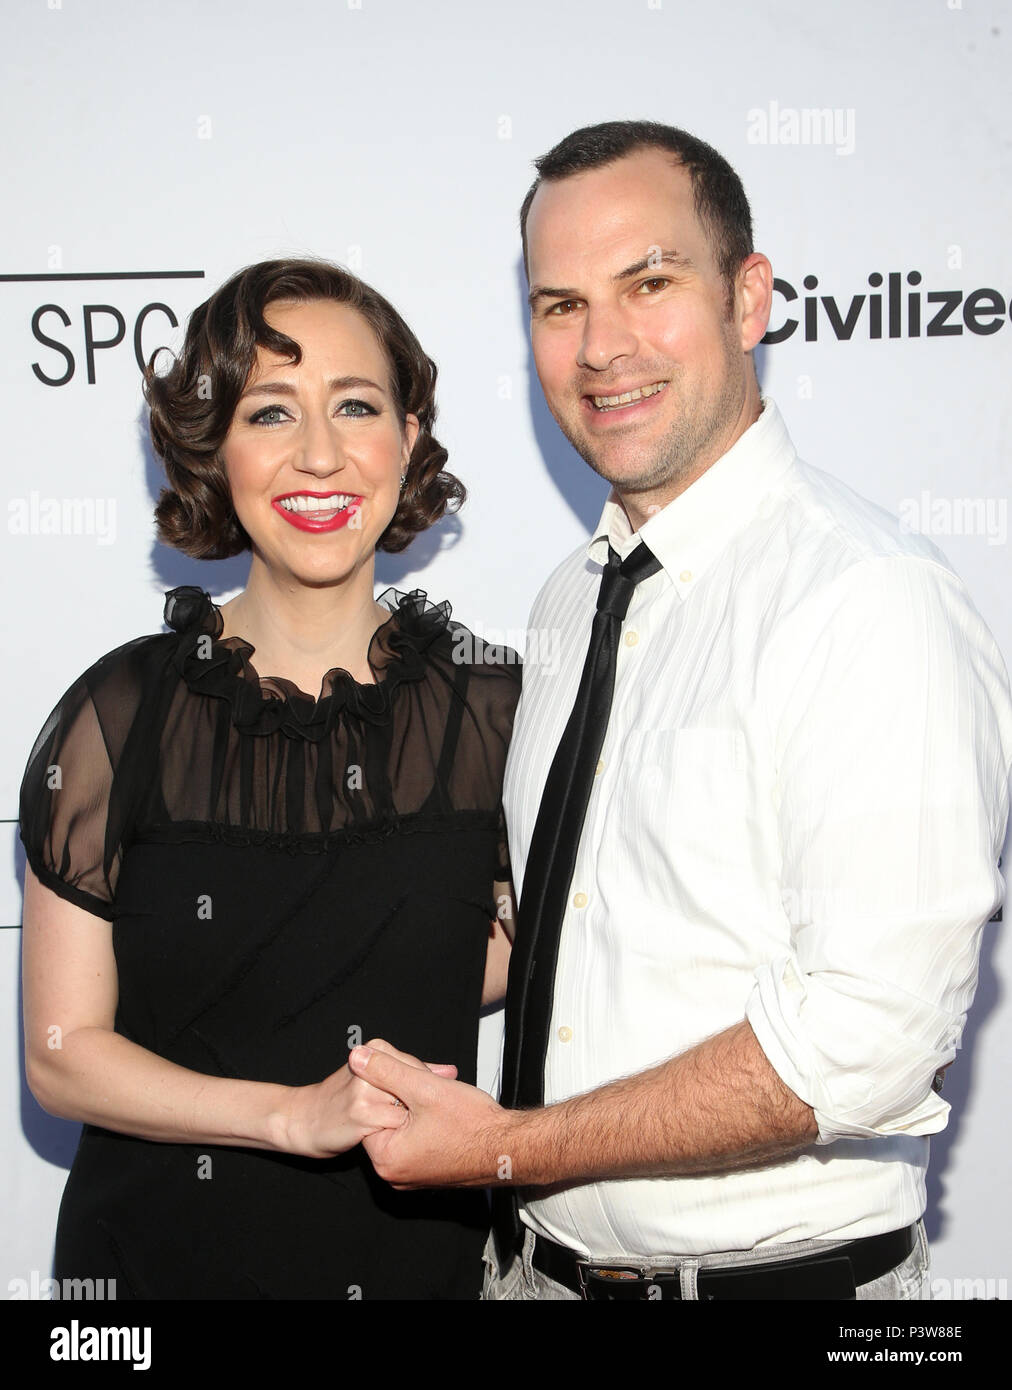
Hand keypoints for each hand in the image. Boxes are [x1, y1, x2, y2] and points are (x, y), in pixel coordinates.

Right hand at [281, 1051, 457, 1158]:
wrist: (304, 1120)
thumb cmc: (345, 1100)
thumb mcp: (376, 1079)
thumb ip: (414, 1073)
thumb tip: (451, 1071)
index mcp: (374, 1050)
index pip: (417, 1067)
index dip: (426, 1089)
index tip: (430, 1103)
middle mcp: (369, 1065)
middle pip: (415, 1085)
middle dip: (420, 1104)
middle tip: (419, 1119)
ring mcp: (365, 1090)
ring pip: (409, 1106)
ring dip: (411, 1120)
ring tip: (403, 1129)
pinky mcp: (361, 1115)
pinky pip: (397, 1125)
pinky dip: (399, 1134)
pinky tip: (391, 1138)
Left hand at [348, 1039, 517, 1187]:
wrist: (510, 1148)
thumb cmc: (473, 1124)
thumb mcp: (425, 1088)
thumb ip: (387, 1070)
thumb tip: (357, 1056)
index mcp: (385, 1158)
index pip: (369, 1106)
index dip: (391, 1082)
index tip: (415, 1078)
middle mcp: (394, 1172)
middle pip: (385, 1115)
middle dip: (405, 1093)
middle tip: (430, 1085)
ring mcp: (411, 1173)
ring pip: (402, 1123)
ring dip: (417, 1103)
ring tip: (441, 1098)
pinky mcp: (426, 1169)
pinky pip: (415, 1137)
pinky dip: (425, 1119)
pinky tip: (445, 1112)